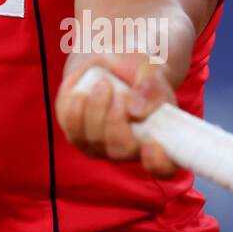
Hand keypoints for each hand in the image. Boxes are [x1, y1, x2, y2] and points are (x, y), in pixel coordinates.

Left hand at [54, 52, 179, 178]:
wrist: (114, 64)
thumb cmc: (140, 74)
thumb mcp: (152, 73)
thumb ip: (151, 90)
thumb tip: (135, 112)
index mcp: (157, 141)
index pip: (163, 167)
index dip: (158, 162)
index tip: (151, 144)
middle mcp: (128, 151)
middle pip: (119, 150)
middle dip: (116, 121)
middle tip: (119, 94)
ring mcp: (100, 146)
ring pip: (91, 139)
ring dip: (95, 109)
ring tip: (103, 84)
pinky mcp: (76, 134)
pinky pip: (69, 123)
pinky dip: (74, 103)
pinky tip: (82, 88)